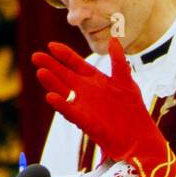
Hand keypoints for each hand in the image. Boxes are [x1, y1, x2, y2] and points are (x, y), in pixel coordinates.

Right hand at [33, 38, 175, 176]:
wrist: (139, 137)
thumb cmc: (133, 110)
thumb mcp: (126, 81)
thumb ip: (118, 62)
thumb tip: (113, 39)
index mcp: (94, 80)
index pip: (75, 63)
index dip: (64, 54)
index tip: (51, 45)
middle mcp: (85, 92)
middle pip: (64, 76)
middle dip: (50, 66)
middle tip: (36, 56)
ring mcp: (83, 106)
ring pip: (63, 92)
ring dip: (52, 83)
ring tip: (41, 72)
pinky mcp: (85, 122)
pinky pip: (70, 112)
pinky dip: (61, 105)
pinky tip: (51, 97)